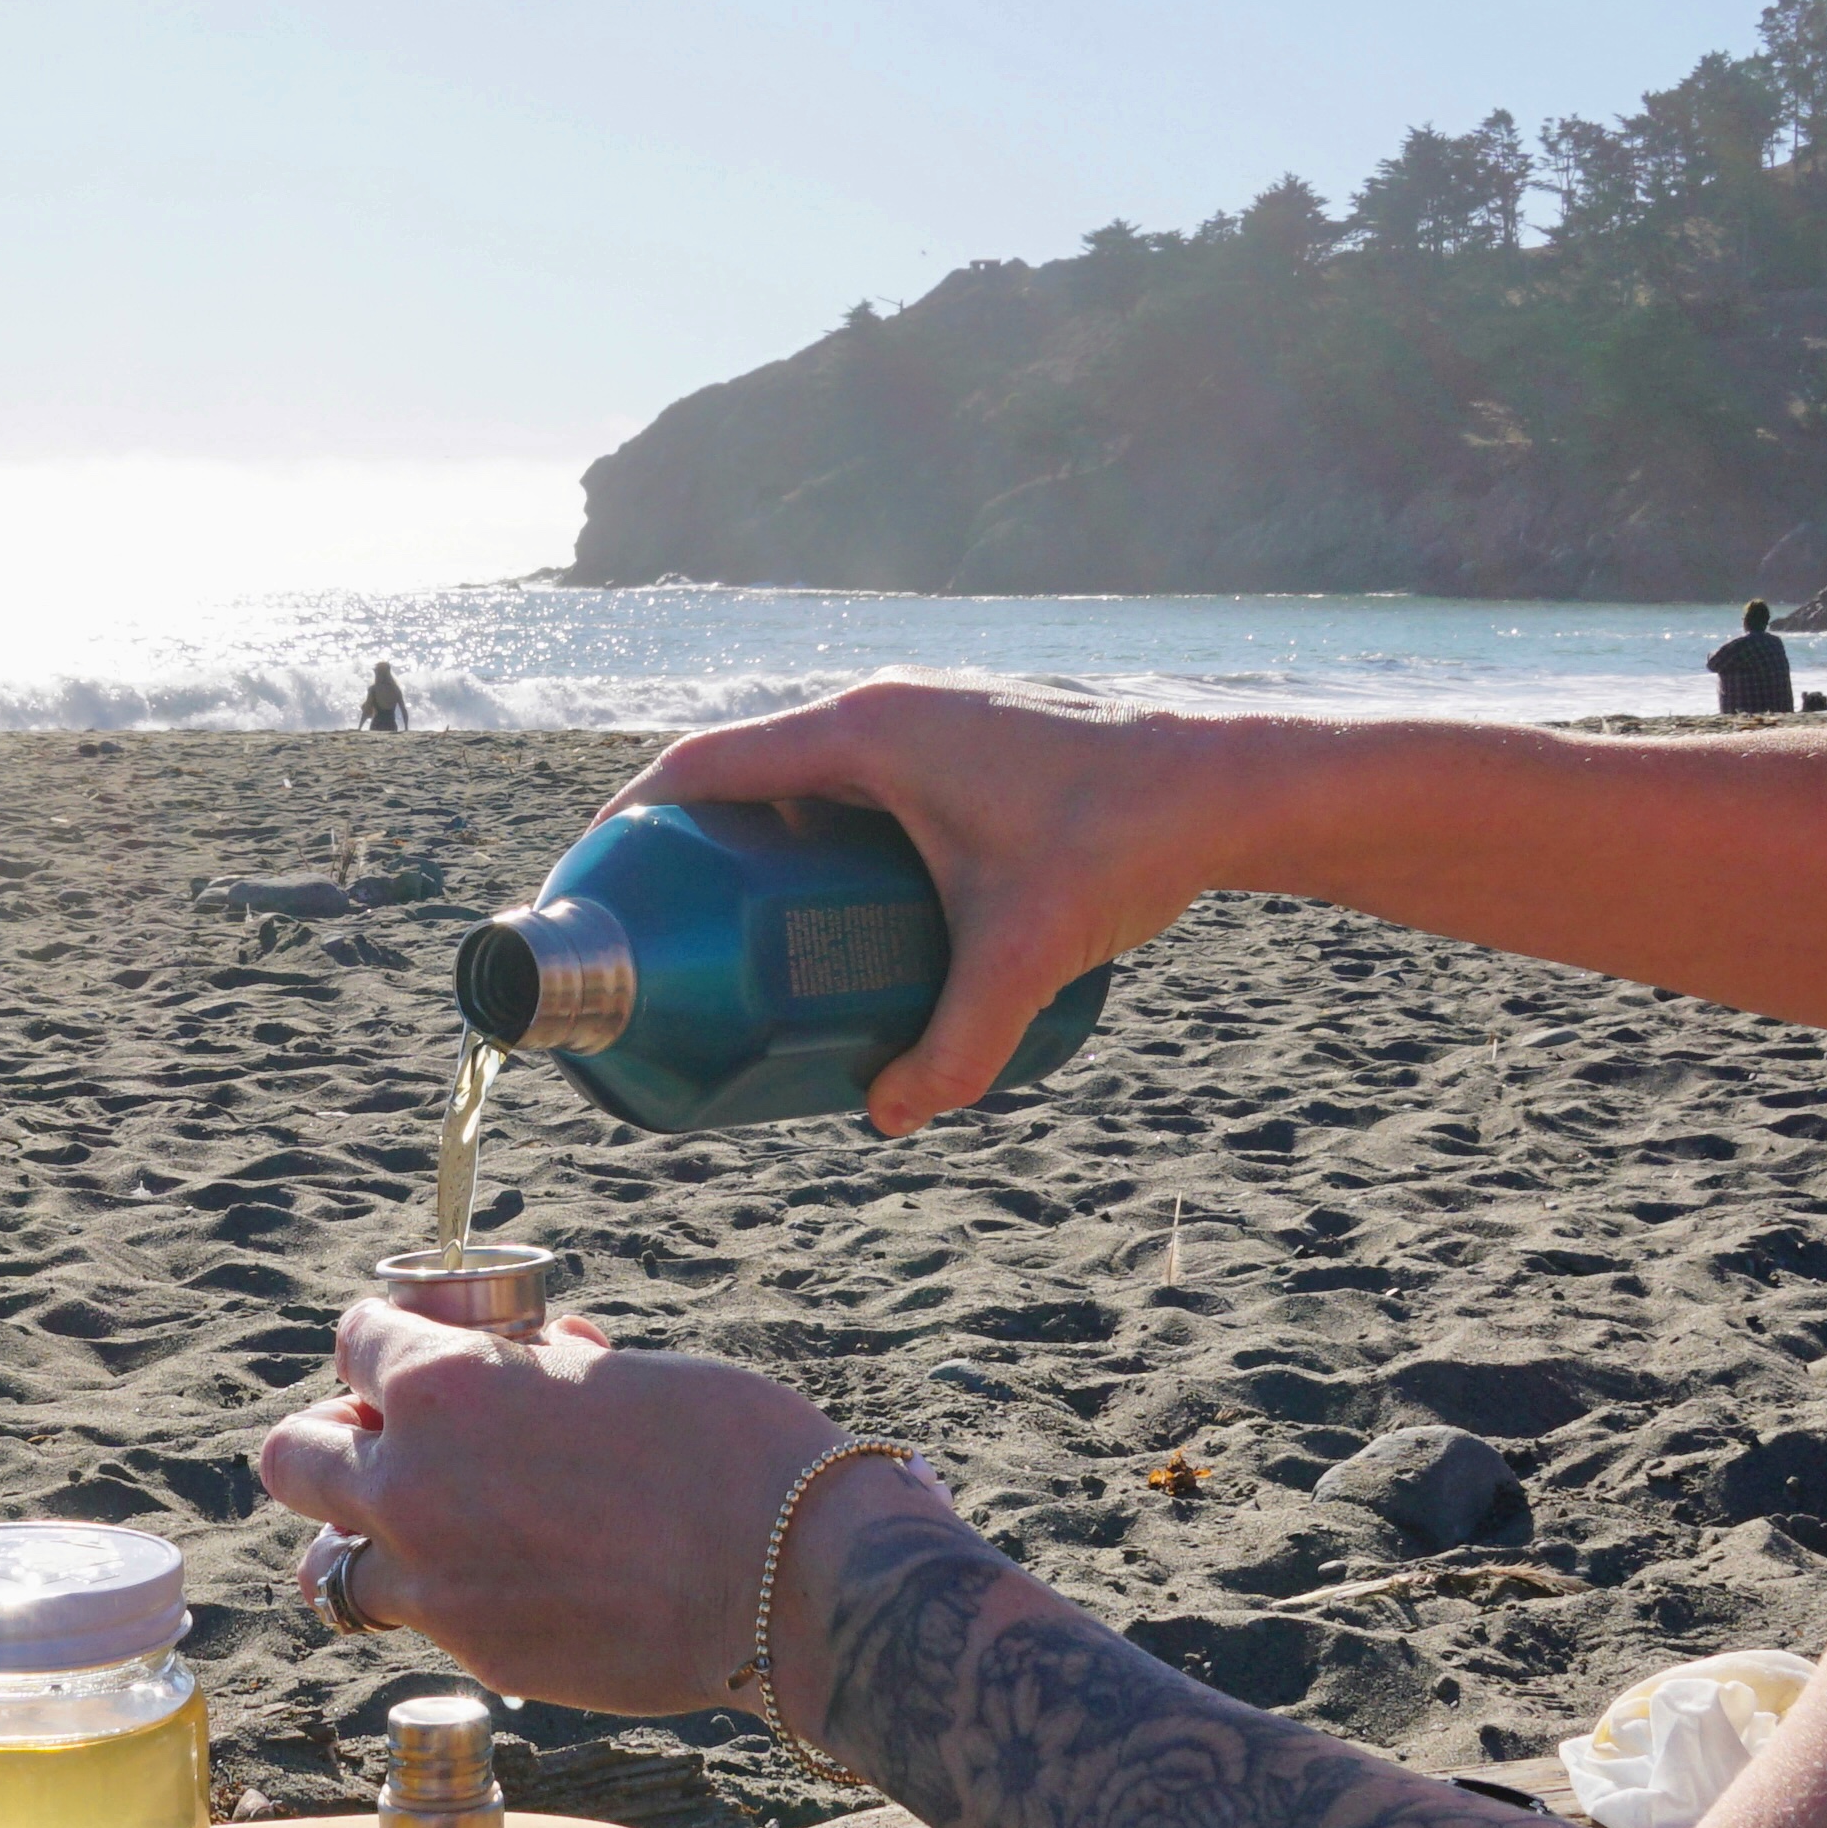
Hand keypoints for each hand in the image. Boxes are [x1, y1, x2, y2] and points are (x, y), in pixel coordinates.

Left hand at [254, 1299, 873, 1718]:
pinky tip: (517, 1580)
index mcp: (443, 1386)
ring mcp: (434, 1582)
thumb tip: (531, 1362)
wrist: (793, 1579)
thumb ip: (537, 1374)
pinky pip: (419, 1618)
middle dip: (337, 1440)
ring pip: (333, 1561)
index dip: (393, 1344)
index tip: (425, 1355)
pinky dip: (445, 1595)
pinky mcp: (477, 1654)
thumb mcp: (617, 1372)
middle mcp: (411, 1484)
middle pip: (293, 1457)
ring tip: (435, 1528)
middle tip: (400, 1443)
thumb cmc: (729, 1449)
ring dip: (370, 1537)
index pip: (353, 1342)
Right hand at [598, 675, 1233, 1134]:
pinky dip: (812, 833)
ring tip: (724, 932)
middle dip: (685, 852)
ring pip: (799, 777)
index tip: (592, 883)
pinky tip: (819, 901)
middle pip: (740, 773)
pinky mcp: (959, 744)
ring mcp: (922, 721)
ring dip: (752, 843)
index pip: (704, 765)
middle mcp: (882, 709)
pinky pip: (849, 782)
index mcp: (866, 732)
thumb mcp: (1027, 956)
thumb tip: (885, 1117)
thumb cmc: (1128, 841)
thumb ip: (955, 1046)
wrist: (1234, 781)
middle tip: (655, 936)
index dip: (630, 823)